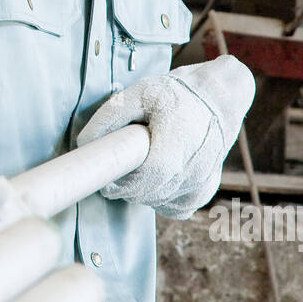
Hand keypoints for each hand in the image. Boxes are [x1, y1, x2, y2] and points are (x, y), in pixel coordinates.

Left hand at [75, 55, 255, 217]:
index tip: (109, 180)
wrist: (217, 99)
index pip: (151, 175)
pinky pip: (176, 208)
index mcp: (179, 139)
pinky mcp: (205, 190)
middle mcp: (195, 164)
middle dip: (127, 189)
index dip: (125, 184)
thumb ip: (111, 116)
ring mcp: (202, 180)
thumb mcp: (140, 93)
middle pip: (152, 193)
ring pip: (160, 202)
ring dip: (142, 194)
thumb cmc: (176, 94)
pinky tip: (155, 181)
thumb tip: (85, 143)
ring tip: (139, 168)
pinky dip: (160, 200)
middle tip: (116, 173)